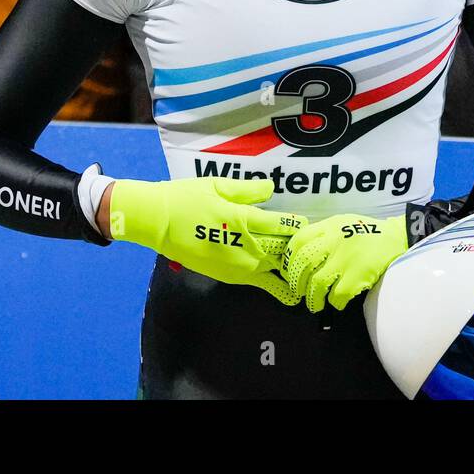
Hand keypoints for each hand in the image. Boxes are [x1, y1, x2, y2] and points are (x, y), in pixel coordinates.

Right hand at [109, 177, 305, 304]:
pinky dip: (275, 284)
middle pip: (282, 248)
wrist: (157, 223)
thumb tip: (272, 189)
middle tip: (316, 246)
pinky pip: (259, 282)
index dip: (298, 225)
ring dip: (290, 266)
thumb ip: (247, 189)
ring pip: (274, 268)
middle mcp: (243, 245)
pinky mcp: (228, 276)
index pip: (282, 224)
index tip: (311, 224)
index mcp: (242, 219)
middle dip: (299, 247)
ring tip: (309, 267)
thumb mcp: (217, 185)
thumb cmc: (187, 198)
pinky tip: (290, 288)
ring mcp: (236, 264)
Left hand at [280, 213, 407, 313]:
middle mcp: (335, 240)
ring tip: (315, 304)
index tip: (289, 272)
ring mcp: (346, 258)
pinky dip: (334, 302)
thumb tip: (298, 255)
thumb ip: (322, 234)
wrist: (397, 238)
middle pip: (303, 264)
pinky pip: (337, 295)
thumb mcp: (341, 223)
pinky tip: (337, 302)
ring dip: (312, 299)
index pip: (298, 241)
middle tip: (299, 292)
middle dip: (297, 282)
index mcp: (329, 226)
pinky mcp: (358, 275)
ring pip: (317, 284)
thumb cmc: (366, 232)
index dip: (289, 260)